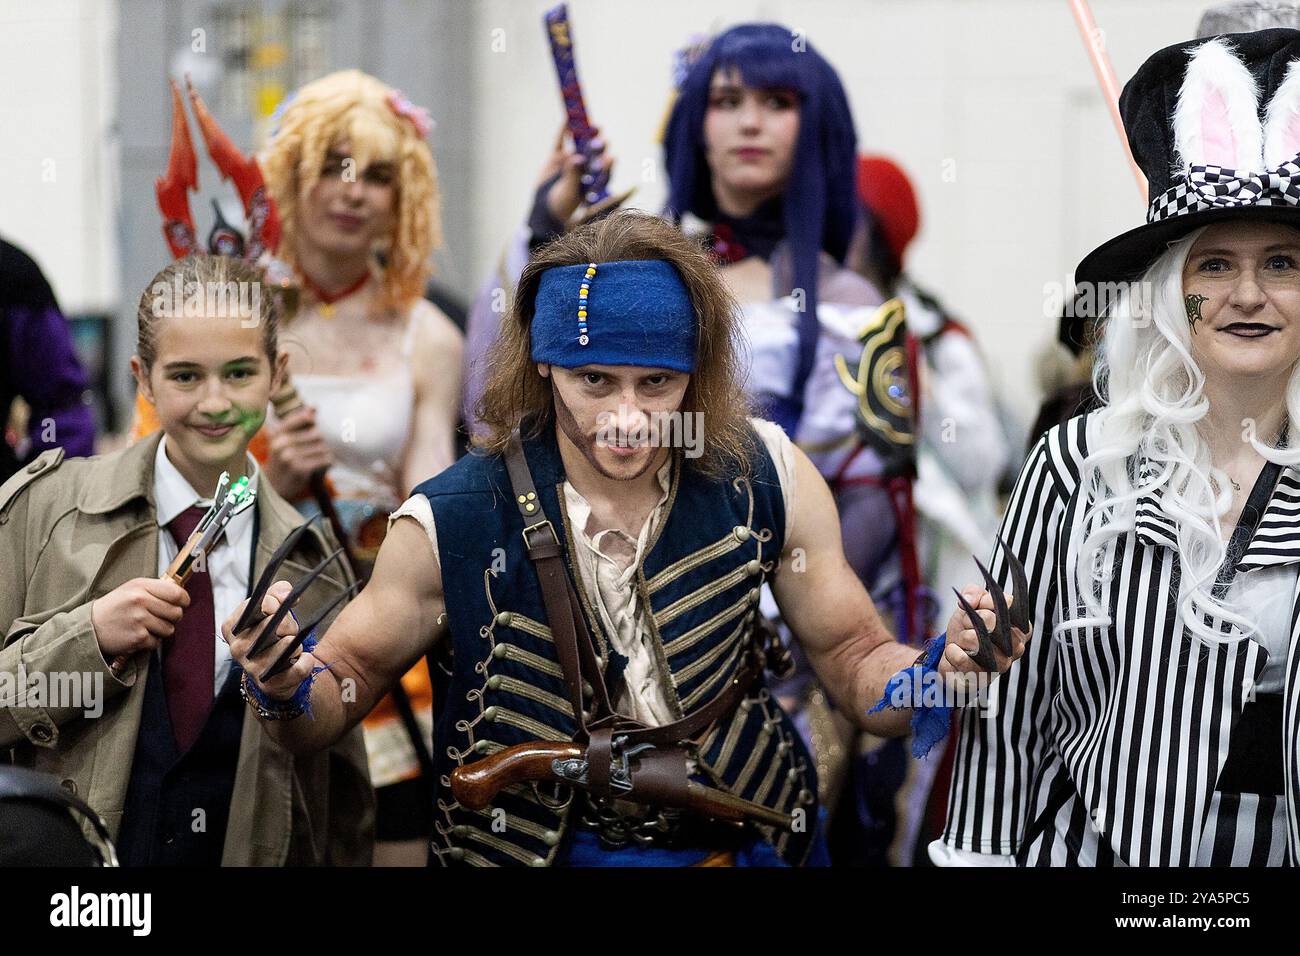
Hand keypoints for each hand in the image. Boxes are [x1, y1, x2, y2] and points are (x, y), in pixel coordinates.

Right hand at [91, 577, 189, 657]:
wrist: (89, 626)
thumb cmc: (115, 607)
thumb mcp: (132, 589)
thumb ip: (155, 589)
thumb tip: (181, 595)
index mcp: (141, 586)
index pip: (177, 593)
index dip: (183, 600)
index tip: (181, 604)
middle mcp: (141, 601)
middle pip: (176, 613)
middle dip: (172, 618)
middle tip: (159, 617)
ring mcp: (139, 620)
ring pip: (169, 629)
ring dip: (161, 631)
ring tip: (146, 626)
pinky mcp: (137, 638)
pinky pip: (157, 642)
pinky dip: (150, 642)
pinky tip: (137, 635)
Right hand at [223, 580, 316, 700]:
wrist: (271, 674)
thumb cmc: (269, 636)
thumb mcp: (268, 611)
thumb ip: (276, 593)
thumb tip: (287, 593)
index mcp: (233, 627)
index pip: (260, 603)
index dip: (275, 602)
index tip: (279, 606)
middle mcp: (238, 648)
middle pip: (275, 622)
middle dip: (288, 624)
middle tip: (286, 631)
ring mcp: (252, 668)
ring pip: (288, 643)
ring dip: (297, 643)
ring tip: (290, 648)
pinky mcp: (270, 684)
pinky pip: (299, 667)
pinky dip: (306, 661)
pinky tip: (303, 659)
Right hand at [264, 404, 333, 499]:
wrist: (273, 486)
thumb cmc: (282, 459)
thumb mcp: (284, 439)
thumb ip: (299, 422)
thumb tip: (314, 407)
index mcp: (278, 433)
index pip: (302, 418)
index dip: (313, 421)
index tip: (316, 427)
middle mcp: (282, 443)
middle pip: (317, 434)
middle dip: (324, 441)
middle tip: (326, 446)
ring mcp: (290, 457)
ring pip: (322, 447)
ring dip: (327, 452)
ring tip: (324, 456)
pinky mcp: (299, 469)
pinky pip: (324, 460)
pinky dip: (328, 461)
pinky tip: (326, 464)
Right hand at [542, 124, 614, 224]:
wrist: (543, 209)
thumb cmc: (559, 206)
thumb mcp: (567, 193)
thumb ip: (573, 176)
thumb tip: (579, 158)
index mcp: (591, 183)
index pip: (602, 173)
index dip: (606, 166)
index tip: (611, 158)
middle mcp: (583, 171)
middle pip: (593, 157)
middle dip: (598, 148)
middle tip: (603, 140)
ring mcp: (570, 163)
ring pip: (579, 146)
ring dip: (585, 135)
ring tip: (592, 125)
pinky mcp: (556, 158)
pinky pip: (560, 142)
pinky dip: (563, 132)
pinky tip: (567, 120)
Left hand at [937, 585, 1030, 677]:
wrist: (955, 654)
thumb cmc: (969, 628)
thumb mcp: (972, 604)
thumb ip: (974, 592)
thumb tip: (969, 600)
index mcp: (1020, 626)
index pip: (1007, 603)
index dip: (986, 601)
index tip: (978, 606)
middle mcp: (1017, 646)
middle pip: (989, 619)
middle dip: (969, 617)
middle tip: (967, 625)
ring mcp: (1002, 664)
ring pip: (974, 638)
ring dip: (961, 635)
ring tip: (963, 640)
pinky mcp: (984, 678)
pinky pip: (962, 658)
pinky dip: (952, 651)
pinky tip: (955, 651)